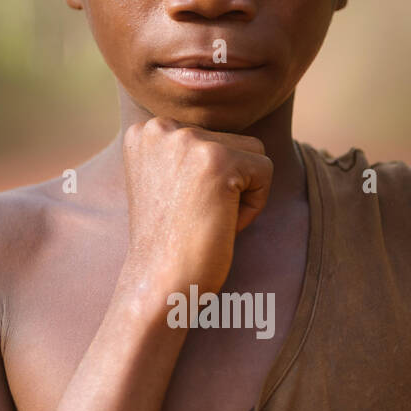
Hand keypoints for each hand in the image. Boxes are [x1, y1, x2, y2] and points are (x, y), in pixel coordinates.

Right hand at [120, 117, 273, 296]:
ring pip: (253, 154)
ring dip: (241, 193)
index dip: (207, 182)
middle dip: (226, 185)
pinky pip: (265, 172)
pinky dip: (253, 207)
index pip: (209, 138)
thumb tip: (241, 138)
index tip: (181, 209)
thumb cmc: (169, 244)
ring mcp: (188, 140)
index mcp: (145, 131)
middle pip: (233, 142)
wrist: (159, 283)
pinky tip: (221, 224)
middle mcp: (161, 127)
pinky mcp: (218, 159)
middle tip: (194, 219)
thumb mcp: (166, 182)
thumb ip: (187, 153)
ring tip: (207, 220)